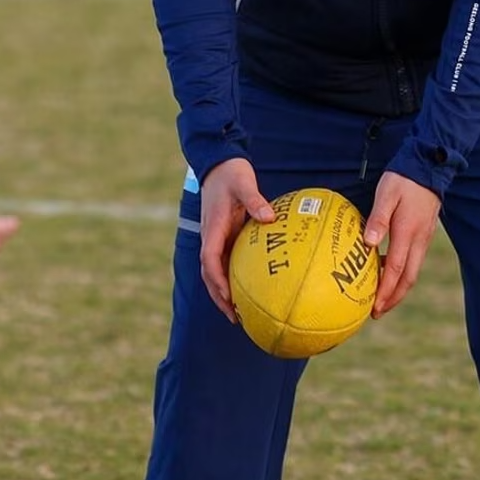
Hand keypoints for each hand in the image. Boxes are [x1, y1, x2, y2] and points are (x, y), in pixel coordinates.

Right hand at [198, 158, 274, 322]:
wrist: (218, 162)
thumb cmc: (231, 172)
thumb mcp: (244, 182)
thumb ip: (255, 200)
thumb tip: (269, 217)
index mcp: (213, 227)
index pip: (210, 260)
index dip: (218, 280)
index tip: (229, 296)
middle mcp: (211, 236)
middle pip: (209, 274)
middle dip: (219, 296)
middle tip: (235, 316)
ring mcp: (215, 237)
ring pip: (214, 271)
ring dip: (223, 291)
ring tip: (239, 312)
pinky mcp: (223, 235)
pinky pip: (225, 261)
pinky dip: (231, 278)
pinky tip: (247, 288)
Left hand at [363, 170, 440, 318]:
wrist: (429, 166)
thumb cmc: (403, 179)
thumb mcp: (386, 194)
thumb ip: (377, 218)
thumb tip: (368, 244)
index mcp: (407, 232)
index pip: (395, 270)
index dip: (385, 291)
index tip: (375, 307)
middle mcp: (419, 240)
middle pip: (408, 278)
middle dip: (393, 298)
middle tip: (377, 312)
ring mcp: (424, 238)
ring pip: (412, 271)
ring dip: (398, 288)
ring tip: (383, 298)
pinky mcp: (425, 233)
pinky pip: (414, 260)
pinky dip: (402, 273)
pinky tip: (389, 272)